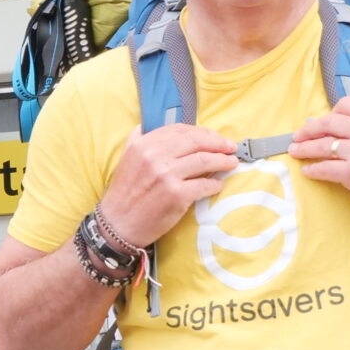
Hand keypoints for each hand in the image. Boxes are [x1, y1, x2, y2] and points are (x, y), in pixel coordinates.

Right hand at [96, 122, 239, 245]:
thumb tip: (150, 125)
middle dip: (219, 143)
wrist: (117, 224)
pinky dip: (215, 184)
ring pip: (205, 161)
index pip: (180, 130)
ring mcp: (167, 175)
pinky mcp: (177, 195)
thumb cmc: (124, 193)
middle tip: (231, 148)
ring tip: (231, 163)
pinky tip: (218, 184)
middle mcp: (155, 156)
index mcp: (144, 144)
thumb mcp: (126, 158)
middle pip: (197, 141)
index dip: (202, 132)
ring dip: (223, 161)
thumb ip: (138, 138)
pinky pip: (205, 185)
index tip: (214, 137)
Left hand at [292, 96, 349, 225]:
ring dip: (305, 148)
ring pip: (323, 145)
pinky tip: (309, 170)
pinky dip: (313, 169)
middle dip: (309, 129)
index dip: (330, 113)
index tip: (323, 121)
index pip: (346, 105)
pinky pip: (325, 168)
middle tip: (298, 135)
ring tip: (296, 151)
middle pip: (329, 122)